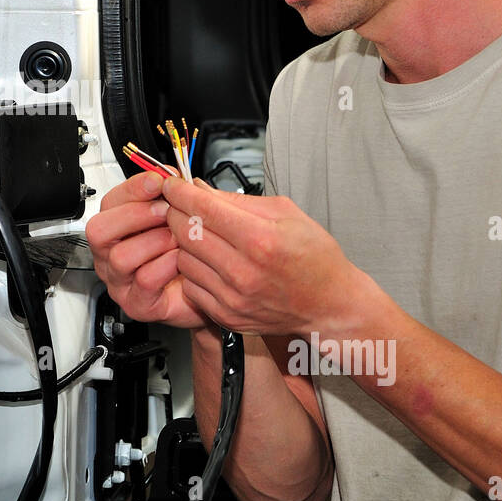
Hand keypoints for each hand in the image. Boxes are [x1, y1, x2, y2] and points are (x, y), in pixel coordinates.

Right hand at [85, 171, 208, 328]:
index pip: (110, 202)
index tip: (158, 180)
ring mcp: (121, 281)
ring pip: (120, 257)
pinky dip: (166, 265)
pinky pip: (145, 281)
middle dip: (135, 214)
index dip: (133, 188)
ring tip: (177, 238)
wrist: (206, 290)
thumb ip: (175, 195)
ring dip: (154, 242)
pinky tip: (181, 259)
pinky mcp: (137, 303)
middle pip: (99, 230)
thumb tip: (172, 174)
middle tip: (165, 211)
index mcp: (118, 228)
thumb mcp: (182, 216)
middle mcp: (111, 254)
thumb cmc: (188, 253)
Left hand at [161, 177, 377, 338]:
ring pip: (183, 258)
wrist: (329, 305)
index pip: (203, 208)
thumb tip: (200, 188)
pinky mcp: (226, 315)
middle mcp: (244, 271)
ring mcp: (233, 297)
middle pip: (185, 232)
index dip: (180, 192)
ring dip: (184, 243)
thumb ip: (238, 200)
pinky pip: (190, 285)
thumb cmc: (315, 257)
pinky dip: (194, 270)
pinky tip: (211, 262)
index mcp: (261, 240)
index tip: (172, 185)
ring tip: (203, 236)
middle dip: (176, 213)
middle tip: (181, 206)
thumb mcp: (286, 213)